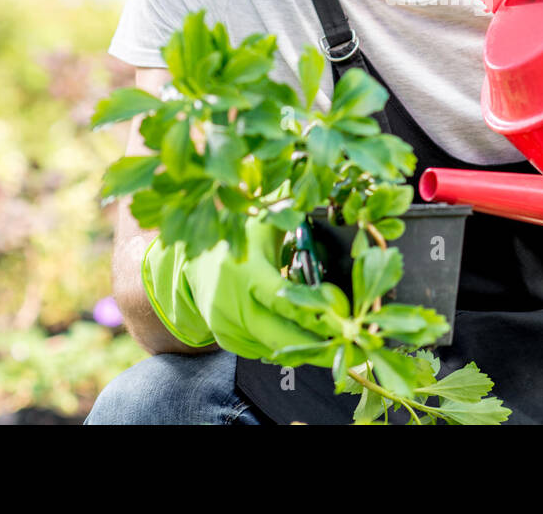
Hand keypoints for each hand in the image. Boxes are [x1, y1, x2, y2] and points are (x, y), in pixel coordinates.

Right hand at [142, 216, 335, 366]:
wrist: (191, 267)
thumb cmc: (235, 240)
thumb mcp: (261, 223)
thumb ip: (290, 213)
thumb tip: (319, 190)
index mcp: (245, 272)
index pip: (284, 299)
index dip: (315, 313)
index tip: (344, 321)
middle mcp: (233, 304)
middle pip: (281, 336)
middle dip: (319, 346)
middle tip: (351, 346)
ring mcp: (228, 327)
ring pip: (276, 349)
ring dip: (308, 351)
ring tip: (338, 348)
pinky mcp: (229, 342)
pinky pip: (266, 352)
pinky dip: (289, 349)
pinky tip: (309, 342)